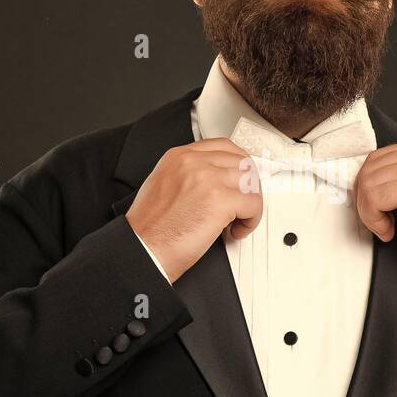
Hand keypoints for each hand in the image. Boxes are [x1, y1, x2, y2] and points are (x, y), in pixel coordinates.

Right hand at [125, 138, 263, 283]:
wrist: (143, 249)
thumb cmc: (150, 229)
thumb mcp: (163, 186)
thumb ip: (188, 176)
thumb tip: (217, 181)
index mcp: (178, 156)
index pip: (223, 146)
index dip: (238, 165)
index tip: (240, 181)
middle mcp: (193, 162)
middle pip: (241, 162)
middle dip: (247, 186)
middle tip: (241, 206)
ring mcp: (208, 178)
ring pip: (250, 182)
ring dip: (250, 204)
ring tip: (237, 221)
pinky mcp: (220, 199)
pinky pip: (254, 204)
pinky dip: (251, 221)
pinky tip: (235, 231)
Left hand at [354, 138, 396, 269]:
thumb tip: (377, 186)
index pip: (380, 157)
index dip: (370, 185)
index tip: (376, 207)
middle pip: (370, 168)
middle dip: (365, 199)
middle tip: (377, 221)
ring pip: (368, 183)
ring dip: (369, 211)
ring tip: (385, 227)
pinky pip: (374, 198)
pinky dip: (374, 219)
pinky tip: (388, 231)